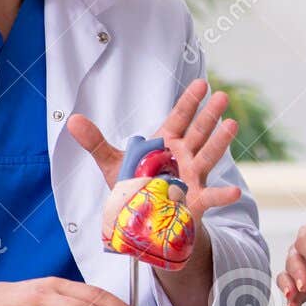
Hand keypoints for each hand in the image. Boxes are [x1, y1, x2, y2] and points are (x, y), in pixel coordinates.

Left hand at [67, 79, 244, 231]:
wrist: (147, 222)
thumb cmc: (134, 189)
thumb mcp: (112, 164)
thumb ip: (96, 142)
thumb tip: (71, 120)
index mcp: (167, 144)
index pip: (180, 118)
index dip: (190, 101)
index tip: (202, 83)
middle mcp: (184, 157)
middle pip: (198, 132)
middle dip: (209, 115)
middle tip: (222, 96)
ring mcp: (193, 177)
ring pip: (208, 156)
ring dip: (220, 141)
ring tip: (232, 124)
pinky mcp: (196, 201)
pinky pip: (212, 197)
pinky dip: (223, 195)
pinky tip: (234, 191)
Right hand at [277, 223, 305, 305]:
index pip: (303, 239)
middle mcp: (304, 250)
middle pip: (292, 258)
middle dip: (296, 272)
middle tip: (304, 285)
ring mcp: (302, 270)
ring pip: (286, 275)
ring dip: (286, 285)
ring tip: (292, 296)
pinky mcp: (305, 288)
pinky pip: (293, 294)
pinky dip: (291, 301)